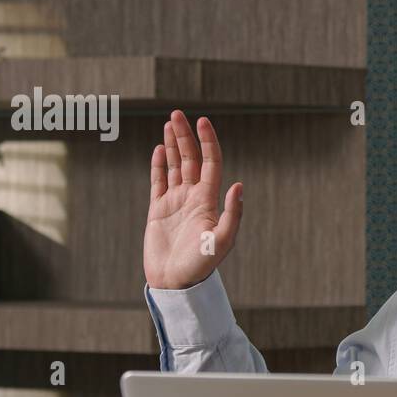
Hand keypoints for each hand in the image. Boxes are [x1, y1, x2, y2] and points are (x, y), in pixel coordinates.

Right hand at [143, 110, 243, 288]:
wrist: (176, 283)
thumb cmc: (201, 264)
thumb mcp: (222, 241)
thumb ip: (232, 214)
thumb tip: (238, 184)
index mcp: (208, 200)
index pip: (210, 163)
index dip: (207, 142)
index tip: (202, 121)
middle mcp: (193, 197)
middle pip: (191, 159)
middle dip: (185, 136)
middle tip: (178, 114)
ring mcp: (175, 202)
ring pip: (175, 166)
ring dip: (173, 145)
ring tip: (170, 123)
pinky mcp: (158, 210)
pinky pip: (158, 181)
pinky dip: (159, 165)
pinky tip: (160, 149)